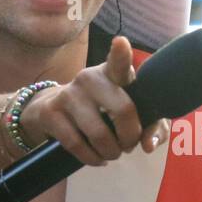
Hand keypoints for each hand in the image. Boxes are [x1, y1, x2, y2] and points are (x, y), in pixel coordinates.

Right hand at [18, 35, 168, 163]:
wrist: (53, 110)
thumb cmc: (101, 111)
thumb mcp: (127, 114)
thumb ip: (151, 127)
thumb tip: (149, 144)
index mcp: (112, 74)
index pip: (118, 63)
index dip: (120, 54)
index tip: (121, 43)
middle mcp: (89, 78)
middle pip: (123, 110)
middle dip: (131, 137)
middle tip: (128, 145)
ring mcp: (68, 94)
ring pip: (100, 134)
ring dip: (111, 152)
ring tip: (112, 153)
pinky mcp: (51, 113)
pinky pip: (77, 145)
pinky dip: (92, 158)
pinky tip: (97, 158)